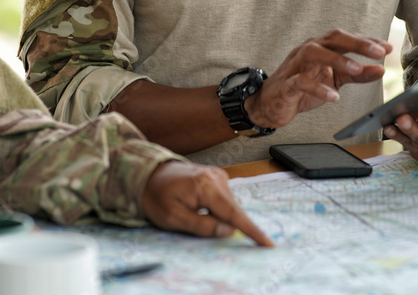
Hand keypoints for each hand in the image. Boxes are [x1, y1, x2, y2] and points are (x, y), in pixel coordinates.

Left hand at [140, 161, 273, 246]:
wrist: (149, 175)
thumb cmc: (157, 195)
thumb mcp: (173, 217)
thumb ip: (202, 225)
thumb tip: (228, 231)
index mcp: (206, 186)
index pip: (234, 213)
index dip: (251, 230)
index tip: (268, 243)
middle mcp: (216, 177)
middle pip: (232, 210)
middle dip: (224, 224)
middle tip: (195, 221)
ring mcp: (218, 175)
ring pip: (229, 207)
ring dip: (219, 217)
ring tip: (191, 211)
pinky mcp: (217, 178)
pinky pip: (224, 201)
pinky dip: (217, 209)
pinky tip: (199, 207)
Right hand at [246, 29, 391, 128]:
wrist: (270, 104)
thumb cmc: (302, 88)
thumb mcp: (334, 80)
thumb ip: (356, 75)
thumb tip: (380, 69)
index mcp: (321, 48)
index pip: (345, 38)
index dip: (366, 41)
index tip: (387, 48)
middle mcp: (308, 50)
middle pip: (333, 39)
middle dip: (357, 43)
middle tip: (379, 52)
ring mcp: (295, 65)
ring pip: (314, 53)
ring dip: (337, 59)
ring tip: (357, 70)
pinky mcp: (286, 84)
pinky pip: (300, 81)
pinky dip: (317, 88)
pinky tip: (333, 96)